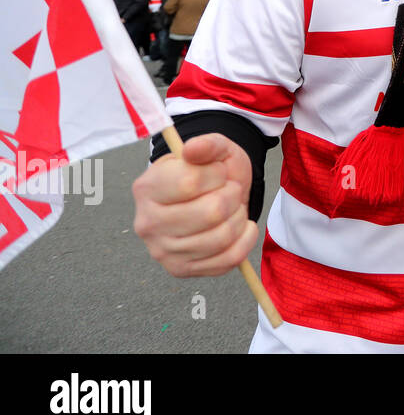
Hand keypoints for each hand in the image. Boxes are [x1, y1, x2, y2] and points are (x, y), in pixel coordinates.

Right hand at [132, 133, 257, 277]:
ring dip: (239, 217)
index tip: (219, 171)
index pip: (189, 183)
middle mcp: (147, 223)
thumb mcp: (214, 149)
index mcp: (147, 187)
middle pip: (211, 212)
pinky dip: (245, 239)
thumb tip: (193, 149)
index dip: (216, 174)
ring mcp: (162, 250)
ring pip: (221, 237)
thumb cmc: (211, 172)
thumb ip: (208, 144)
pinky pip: (228, 259)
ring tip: (233, 207)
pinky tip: (242, 226)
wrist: (213, 196)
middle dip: (232, 196)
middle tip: (230, 190)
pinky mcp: (180, 270)